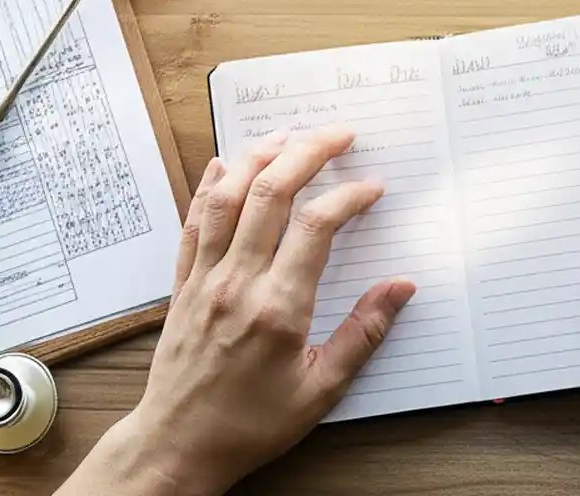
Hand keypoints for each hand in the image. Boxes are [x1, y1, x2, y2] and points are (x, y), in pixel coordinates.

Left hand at [65, 127, 414, 495]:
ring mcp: (204, 278)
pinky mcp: (183, 284)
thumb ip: (363, 334)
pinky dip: (210, 188)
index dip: (348, 196)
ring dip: (258, 156)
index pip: (316, 227)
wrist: (177, 446)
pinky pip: (193, 223)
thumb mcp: (321, 391)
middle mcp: (237, 282)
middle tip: (338, 133)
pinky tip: (224, 165)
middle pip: (271, 192)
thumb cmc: (251, 425)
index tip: (372, 187)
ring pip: (227, 197)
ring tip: (287, 134)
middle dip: (308, 152)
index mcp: (278, 308)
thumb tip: (401, 288)